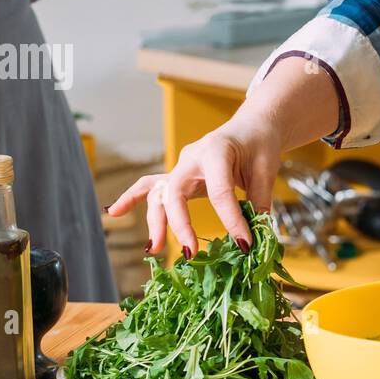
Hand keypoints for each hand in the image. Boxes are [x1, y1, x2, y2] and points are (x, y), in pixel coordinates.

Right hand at [108, 117, 282, 256]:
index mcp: (216, 151)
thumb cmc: (259, 144)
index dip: (232, 220)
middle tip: (191, 253)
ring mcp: (181, 166)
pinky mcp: (178, 175)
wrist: (251, 125)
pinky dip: (131, 198)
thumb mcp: (266, 169)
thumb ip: (259, 202)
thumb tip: (256, 238)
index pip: (220, 191)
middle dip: (180, 225)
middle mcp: (192, 157)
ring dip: (156, 222)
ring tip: (154, 249)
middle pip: (176, 192)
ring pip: (160, 193)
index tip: (244, 244)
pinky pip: (150, 186)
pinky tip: (112, 213)